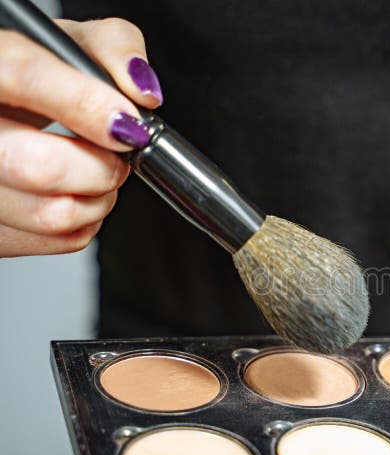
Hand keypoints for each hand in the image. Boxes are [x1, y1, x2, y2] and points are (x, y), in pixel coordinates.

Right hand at [0, 18, 161, 256]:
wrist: (10, 108)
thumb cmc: (41, 76)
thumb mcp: (73, 44)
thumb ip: (114, 48)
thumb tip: (142, 93)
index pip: (21, 76)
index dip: (83, 103)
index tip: (126, 123)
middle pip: (37, 166)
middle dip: (101, 166)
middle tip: (115, 152)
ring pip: (52, 214)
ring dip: (100, 197)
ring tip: (96, 170)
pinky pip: (59, 241)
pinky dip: (87, 221)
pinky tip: (78, 193)